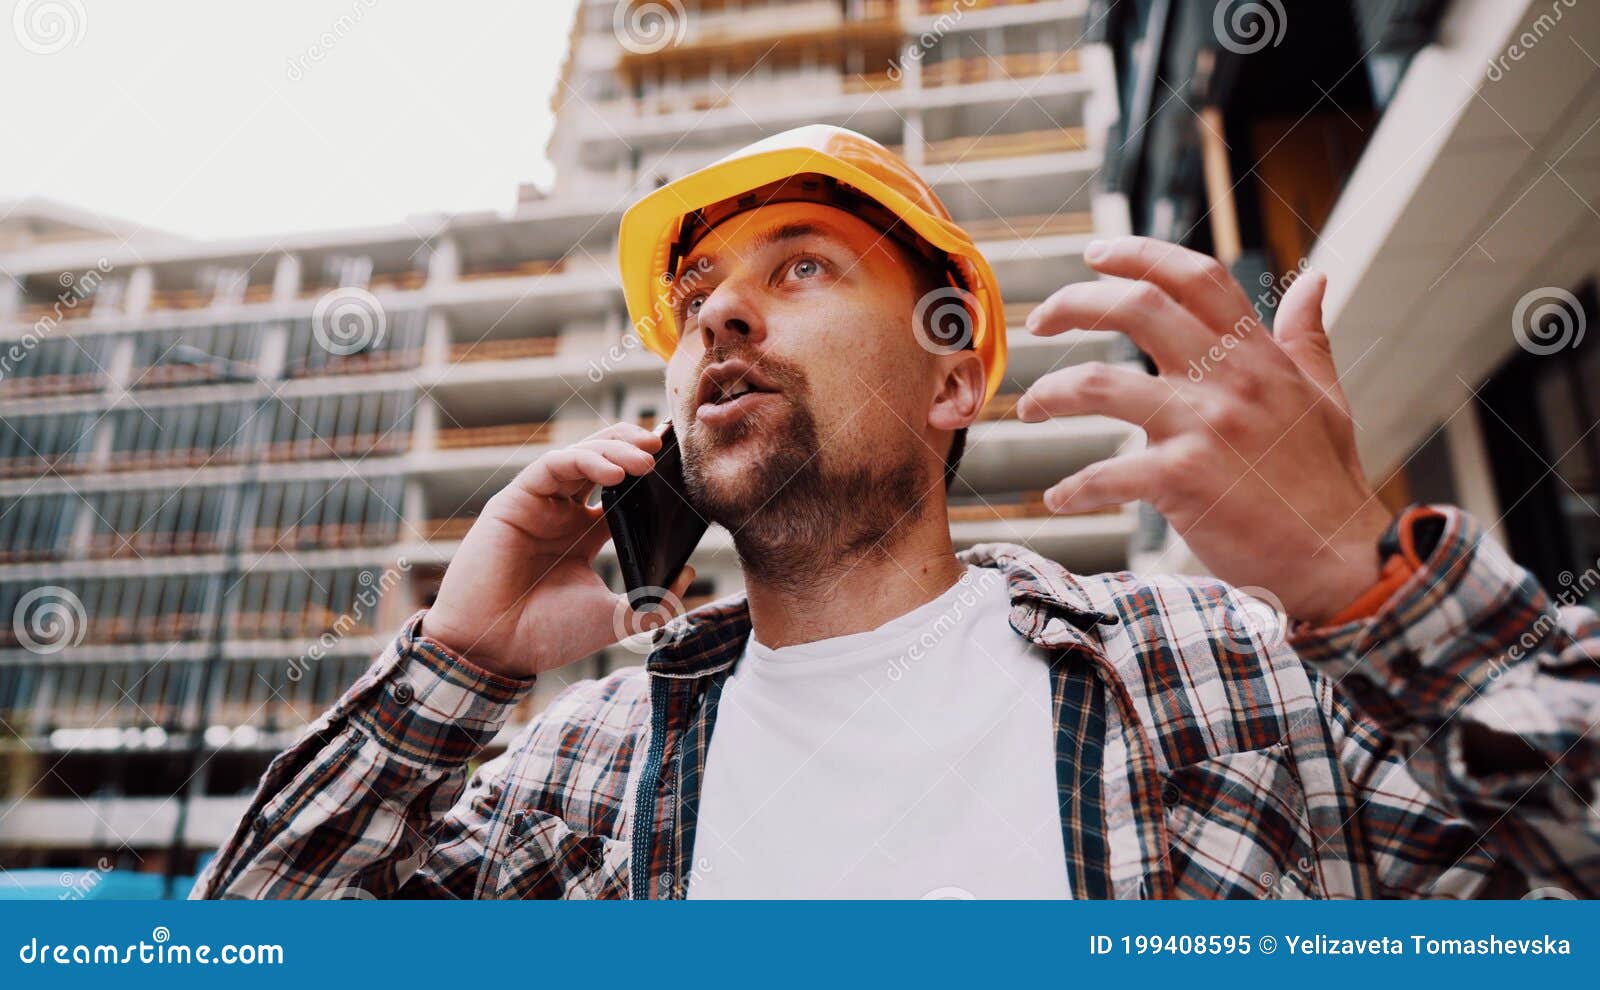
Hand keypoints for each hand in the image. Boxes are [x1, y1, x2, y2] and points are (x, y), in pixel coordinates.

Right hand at [422, 422, 695, 678]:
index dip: (647, 475)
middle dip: (632, 446)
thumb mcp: (616, 618)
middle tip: (664, 444)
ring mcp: (538, 505)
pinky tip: (614, 473)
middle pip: (601, 462)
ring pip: (579, 457)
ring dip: (615, 451)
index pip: (620, 491)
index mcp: (583, 535)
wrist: (495, 650)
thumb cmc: (548, 635)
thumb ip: (654, 600)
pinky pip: (553, 466)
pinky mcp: (515, 501)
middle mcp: (561, 514)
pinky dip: (585, 462)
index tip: (680, 464)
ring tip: (646, 459)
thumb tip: (689, 571)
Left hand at [1016, 236, 1392, 623]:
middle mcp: (1227, 380)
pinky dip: (1073, 489)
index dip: (1139, 254)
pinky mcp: (1183, 481)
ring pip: (1100, 385)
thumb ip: (1306, 338)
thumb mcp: (1326, 398)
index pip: (1195, 278)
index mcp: (1257, 356)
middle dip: (1072, 304)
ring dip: (1051, 393)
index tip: (1095, 254)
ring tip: (1030, 408)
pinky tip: (1059, 499)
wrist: (1339, 558)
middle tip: (1038, 322)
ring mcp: (1203, 428)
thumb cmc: (1327, 483)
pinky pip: (1106, 475)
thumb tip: (1317, 281)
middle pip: (1136, 309)